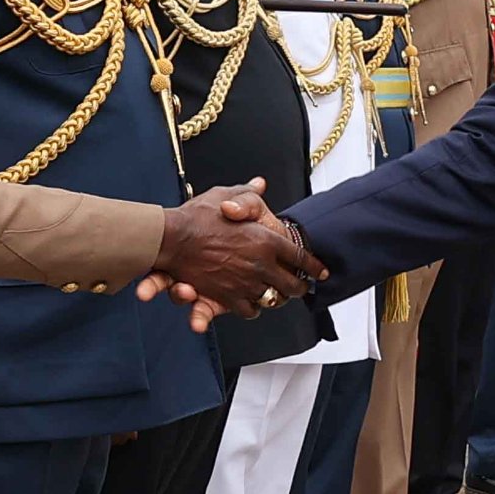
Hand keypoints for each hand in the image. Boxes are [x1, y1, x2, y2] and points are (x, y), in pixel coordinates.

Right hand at [146, 183, 322, 325]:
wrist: (172, 237)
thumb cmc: (198, 215)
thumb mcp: (226, 195)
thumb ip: (247, 195)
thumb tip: (260, 184)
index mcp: (266, 239)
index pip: (300, 256)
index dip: (314, 265)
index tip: (322, 272)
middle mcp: (261, 265)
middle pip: (293, 284)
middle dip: (301, 287)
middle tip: (303, 286)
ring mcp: (245, 284)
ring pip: (273, 299)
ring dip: (277, 297)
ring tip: (279, 295)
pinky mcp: (227, 299)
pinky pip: (250, 309)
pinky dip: (252, 307)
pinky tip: (253, 301)